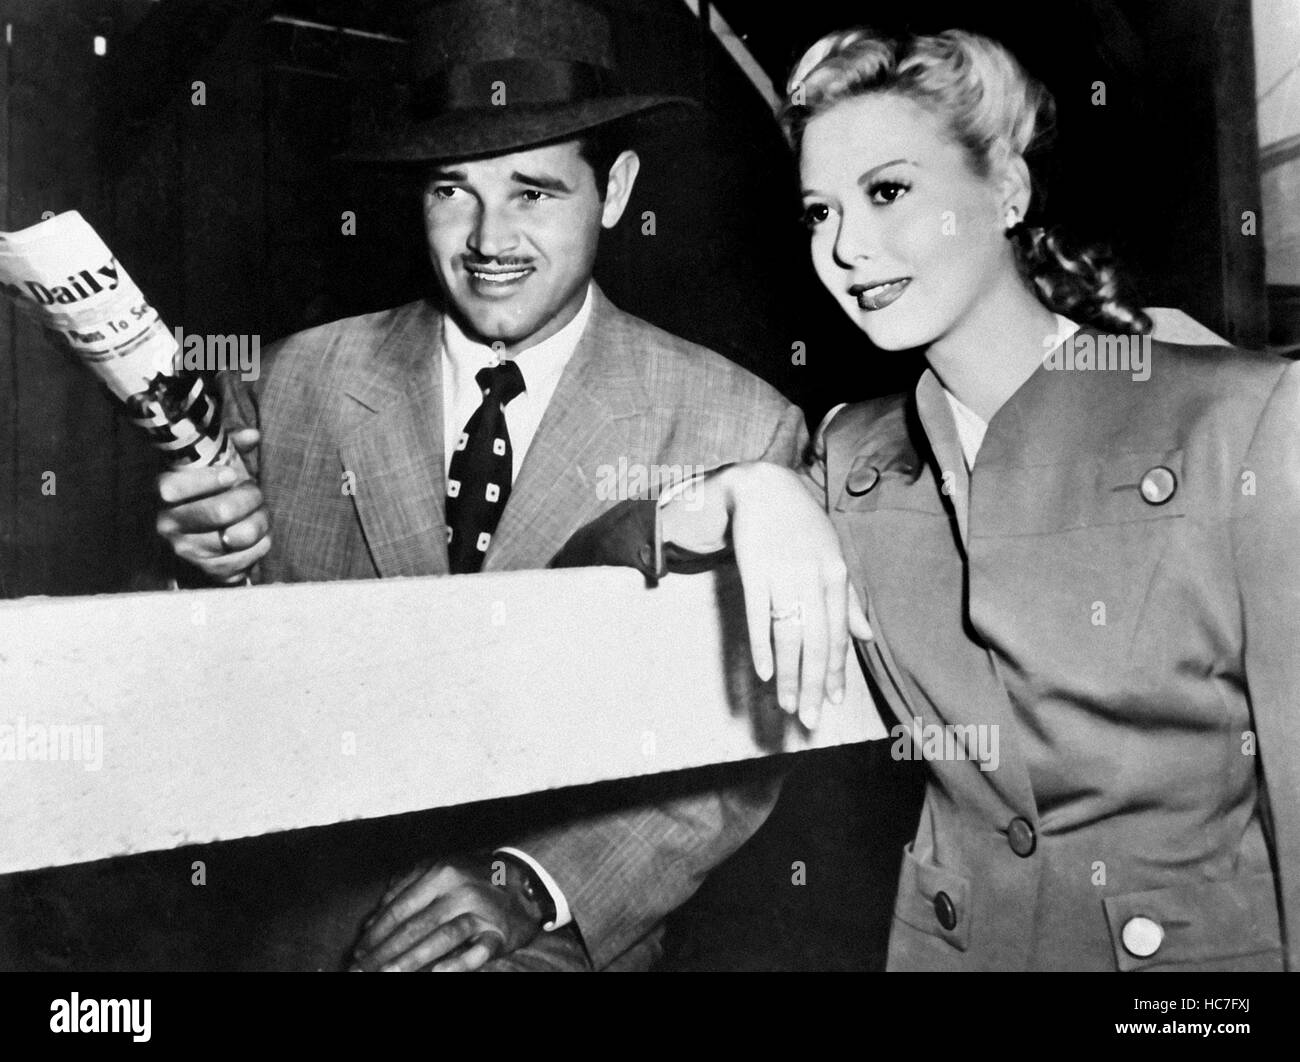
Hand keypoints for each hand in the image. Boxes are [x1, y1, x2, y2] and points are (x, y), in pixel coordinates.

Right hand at [155, 428, 268, 584]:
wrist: (204, 533)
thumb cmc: (212, 489)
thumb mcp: (216, 461)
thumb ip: (232, 444)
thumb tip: (253, 436)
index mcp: (164, 493)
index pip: (173, 488)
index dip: (206, 481)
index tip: (231, 475)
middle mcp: (169, 524)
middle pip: (218, 512)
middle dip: (249, 499)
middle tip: (257, 493)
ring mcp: (187, 551)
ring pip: (237, 536)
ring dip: (260, 522)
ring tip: (262, 513)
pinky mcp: (207, 571)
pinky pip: (243, 561)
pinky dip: (260, 545)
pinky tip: (262, 535)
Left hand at [350, 858, 544, 971]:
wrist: (525, 880)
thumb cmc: (472, 878)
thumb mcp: (438, 871)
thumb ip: (404, 890)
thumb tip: (372, 922)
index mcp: (441, 873)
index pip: (400, 908)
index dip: (376, 933)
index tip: (358, 952)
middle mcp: (460, 891)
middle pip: (416, 927)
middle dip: (385, 953)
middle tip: (362, 971)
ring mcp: (482, 913)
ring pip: (441, 939)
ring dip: (411, 961)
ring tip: (387, 976)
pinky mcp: (499, 934)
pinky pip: (475, 953)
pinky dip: (455, 966)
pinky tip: (434, 975)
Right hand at [663, 463, 871, 727]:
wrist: (765, 488)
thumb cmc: (802, 526)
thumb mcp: (833, 556)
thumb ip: (848, 599)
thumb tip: (866, 636)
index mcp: (836, 575)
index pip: (838, 633)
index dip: (836, 671)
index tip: (834, 702)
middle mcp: (813, 578)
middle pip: (817, 641)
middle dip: (814, 684)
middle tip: (812, 719)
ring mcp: (784, 574)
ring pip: (790, 635)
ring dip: (790, 674)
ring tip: (788, 705)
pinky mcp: (755, 571)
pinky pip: (760, 615)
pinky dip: (762, 646)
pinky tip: (763, 672)